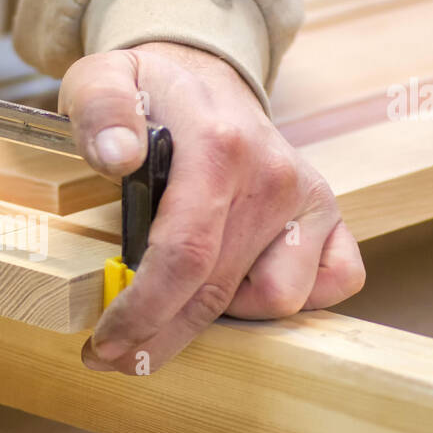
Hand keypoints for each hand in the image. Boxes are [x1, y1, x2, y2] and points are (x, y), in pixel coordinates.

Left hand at [60, 41, 364, 373]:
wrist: (204, 76)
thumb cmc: (148, 92)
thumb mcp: (102, 79)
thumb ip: (100, 111)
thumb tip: (116, 155)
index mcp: (218, 148)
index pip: (184, 256)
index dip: (143, 312)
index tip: (103, 345)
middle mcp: (273, 176)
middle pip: (219, 292)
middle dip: (161, 337)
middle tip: (116, 356)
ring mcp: (307, 198)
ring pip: (278, 300)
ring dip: (226, 312)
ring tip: (180, 292)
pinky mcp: (329, 214)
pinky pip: (332, 285)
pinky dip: (291, 298)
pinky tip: (241, 285)